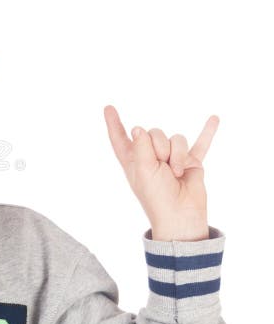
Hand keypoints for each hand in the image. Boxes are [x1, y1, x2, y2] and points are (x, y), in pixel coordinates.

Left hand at [103, 105, 218, 241]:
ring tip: (176, 173)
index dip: (114, 123)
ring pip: (175, 138)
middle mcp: (151, 156)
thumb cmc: (157, 197)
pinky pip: (200, 144)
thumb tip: (137, 128)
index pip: (120, 138)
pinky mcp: (191, 162)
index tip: (108, 108)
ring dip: (177, 154)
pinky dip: (207, 132)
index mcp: (133, 160)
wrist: (180, 215)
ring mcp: (171, 158)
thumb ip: (140, 147)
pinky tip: (214, 118)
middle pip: (154, 133)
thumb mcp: (143, 170)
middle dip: (160, 146)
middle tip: (162, 167)